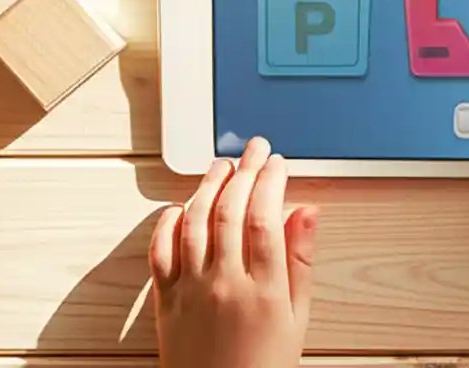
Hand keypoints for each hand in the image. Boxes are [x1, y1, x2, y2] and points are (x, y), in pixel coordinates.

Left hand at [150, 137, 318, 367]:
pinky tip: (181, 206)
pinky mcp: (165, 302)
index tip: (278, 162)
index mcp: (263, 291)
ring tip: (222, 166)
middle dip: (244, 171)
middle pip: (230, 211)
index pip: (265, 217)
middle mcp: (224, 285)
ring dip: (208, 186)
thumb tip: (307, 214)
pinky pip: (161, 251)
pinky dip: (169, 222)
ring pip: (195, 222)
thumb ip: (300, 263)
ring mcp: (191, 291)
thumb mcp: (298, 319)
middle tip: (255, 149)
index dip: (271, 181)